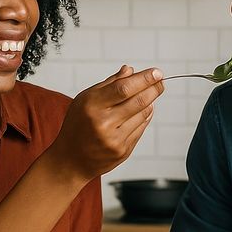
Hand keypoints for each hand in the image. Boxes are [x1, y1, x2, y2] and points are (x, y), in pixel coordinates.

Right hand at [47, 65, 163, 183]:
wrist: (70, 160)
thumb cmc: (77, 125)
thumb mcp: (85, 100)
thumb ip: (109, 84)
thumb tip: (130, 70)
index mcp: (91, 106)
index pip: (124, 88)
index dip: (144, 79)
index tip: (157, 72)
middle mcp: (103, 123)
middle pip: (138, 101)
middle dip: (154, 88)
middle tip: (160, 81)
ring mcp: (114, 139)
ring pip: (143, 114)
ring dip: (149, 102)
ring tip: (148, 95)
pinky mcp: (122, 151)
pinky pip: (141, 128)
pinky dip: (144, 116)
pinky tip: (142, 111)